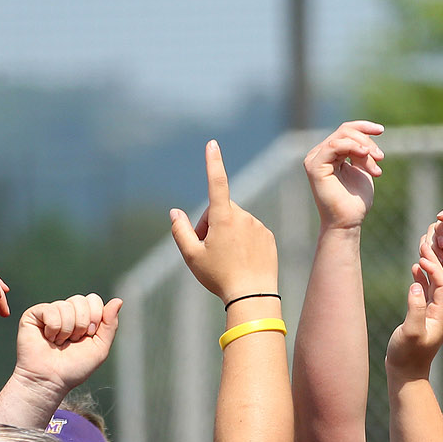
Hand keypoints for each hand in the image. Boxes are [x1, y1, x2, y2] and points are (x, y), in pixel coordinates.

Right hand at [14, 293, 123, 399]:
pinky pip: (50, 310)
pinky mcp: (34, 315)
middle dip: (81, 324)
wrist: (51, 380)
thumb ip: (110, 324)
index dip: (95, 316)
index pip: (93, 300)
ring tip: (58, 343)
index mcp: (82, 317)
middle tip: (72, 341)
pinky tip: (48, 338)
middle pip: (81, 300)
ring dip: (66, 331)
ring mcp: (50, 312)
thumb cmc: (74, 368)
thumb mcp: (100, 347)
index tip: (89, 335)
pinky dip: (53, 329)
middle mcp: (66, 312)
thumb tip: (118, 300)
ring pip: (66, 306)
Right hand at [170, 141, 278, 303]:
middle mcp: (243, 217)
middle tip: (207, 250)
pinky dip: (243, 242)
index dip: (213, 162)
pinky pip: (251, 232)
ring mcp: (258, 226)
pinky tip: (242, 260)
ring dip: (227, 233)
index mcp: (223, 218)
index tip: (212, 144)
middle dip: (210, 224)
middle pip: (220, 211)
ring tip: (226, 260)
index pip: (216, 183)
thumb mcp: (192, 257)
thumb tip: (174, 212)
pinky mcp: (268, 236)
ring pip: (236, 222)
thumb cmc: (219, 278)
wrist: (253, 297)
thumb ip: (180, 231)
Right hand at [304, 121, 384, 231]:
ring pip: (341, 137)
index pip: (345, 131)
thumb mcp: (363, 169)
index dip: (363, 127)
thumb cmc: (355, 200)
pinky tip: (364, 153)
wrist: (348, 221)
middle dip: (367, 142)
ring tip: (375, 164)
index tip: (381, 130)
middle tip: (380, 158)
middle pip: (345, 132)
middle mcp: (320, 154)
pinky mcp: (314, 166)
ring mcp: (315, 159)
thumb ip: (361, 152)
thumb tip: (366, 135)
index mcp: (330, 154)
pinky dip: (351, 146)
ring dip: (363, 147)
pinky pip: (333, 146)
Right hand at [383, 236, 442, 381]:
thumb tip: (417, 286)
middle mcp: (441, 311)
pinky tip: (415, 269)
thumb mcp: (410, 333)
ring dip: (428, 267)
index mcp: (442, 314)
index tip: (424, 257)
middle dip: (434, 262)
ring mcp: (433, 313)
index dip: (435, 269)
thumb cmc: (407, 356)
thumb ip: (415, 309)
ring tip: (421, 251)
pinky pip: (426, 291)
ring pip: (434, 283)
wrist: (407, 374)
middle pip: (442, 280)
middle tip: (425, 245)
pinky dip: (421, 278)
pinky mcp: (424, 315)